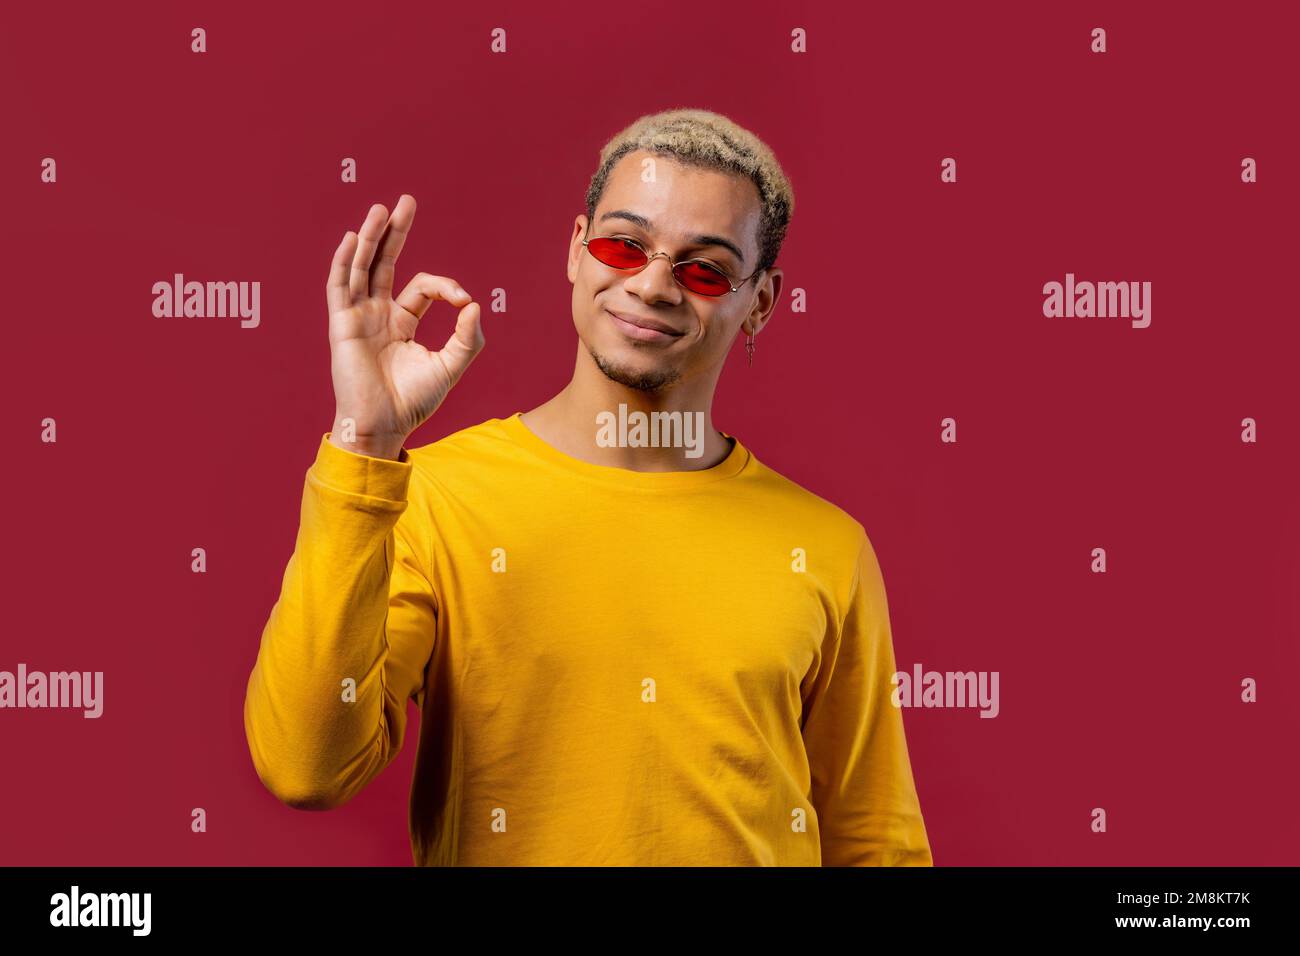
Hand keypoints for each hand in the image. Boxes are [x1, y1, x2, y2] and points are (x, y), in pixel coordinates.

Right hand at [325, 195, 483, 458]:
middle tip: (407, 201)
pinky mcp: (343, 325)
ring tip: (382, 209)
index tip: (462, 300)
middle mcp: (378, 314)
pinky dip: (345, 262)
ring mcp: (358, 317)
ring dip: (372, 238)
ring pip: (363, 268)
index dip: (446, 287)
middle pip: (385, 263)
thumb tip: (476, 305)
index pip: (422, 287)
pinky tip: (354, 239)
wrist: (383, 426)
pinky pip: (340, 287)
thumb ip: (467, 339)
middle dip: (396, 232)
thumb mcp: (450, 367)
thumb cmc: (412, 403)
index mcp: (402, 322)